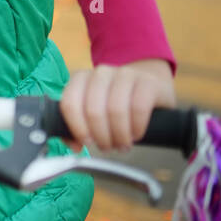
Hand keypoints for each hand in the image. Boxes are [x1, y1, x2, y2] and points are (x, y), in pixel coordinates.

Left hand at [59, 59, 175, 151]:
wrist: (151, 85)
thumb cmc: (118, 101)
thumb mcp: (95, 110)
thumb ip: (79, 127)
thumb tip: (74, 146)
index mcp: (81, 79)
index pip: (69, 103)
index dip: (77, 127)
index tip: (86, 141)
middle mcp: (101, 73)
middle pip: (93, 110)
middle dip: (100, 136)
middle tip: (108, 147)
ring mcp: (125, 74)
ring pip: (115, 110)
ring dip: (119, 135)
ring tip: (122, 144)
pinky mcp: (147, 82)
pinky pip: (138, 108)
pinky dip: (136, 127)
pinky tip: (136, 134)